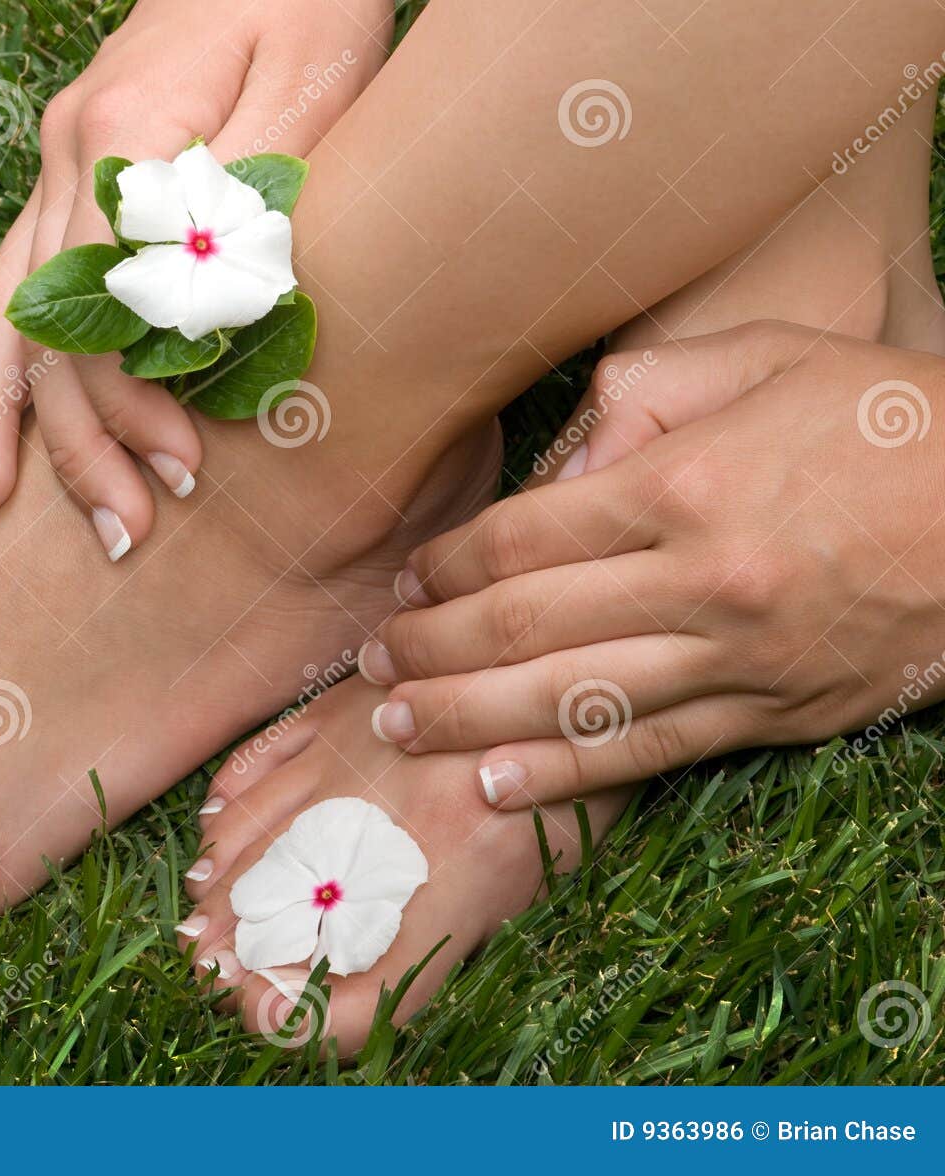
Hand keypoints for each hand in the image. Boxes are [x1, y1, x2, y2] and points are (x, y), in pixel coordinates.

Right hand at [0, 0, 393, 558]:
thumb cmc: (305, 7)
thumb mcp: (313, 81)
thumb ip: (254, 197)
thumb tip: (209, 319)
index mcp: (124, 138)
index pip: (104, 306)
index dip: (134, 402)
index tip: (189, 473)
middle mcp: (65, 157)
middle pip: (43, 324)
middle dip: (75, 441)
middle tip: (124, 532)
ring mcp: (51, 166)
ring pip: (3, 310)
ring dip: (7, 417)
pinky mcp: (63, 180)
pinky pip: (12, 287)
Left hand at [355, 321, 944, 804]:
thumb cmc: (890, 419)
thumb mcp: (771, 356)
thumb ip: (647, 392)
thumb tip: (560, 455)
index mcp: (688, 484)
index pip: (525, 537)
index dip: (448, 565)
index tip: (407, 582)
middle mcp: (703, 579)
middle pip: (527, 625)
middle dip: (433, 646)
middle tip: (372, 662)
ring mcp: (740, 657)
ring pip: (572, 700)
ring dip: (470, 717)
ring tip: (396, 725)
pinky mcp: (776, 713)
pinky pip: (652, 752)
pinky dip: (567, 774)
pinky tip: (496, 786)